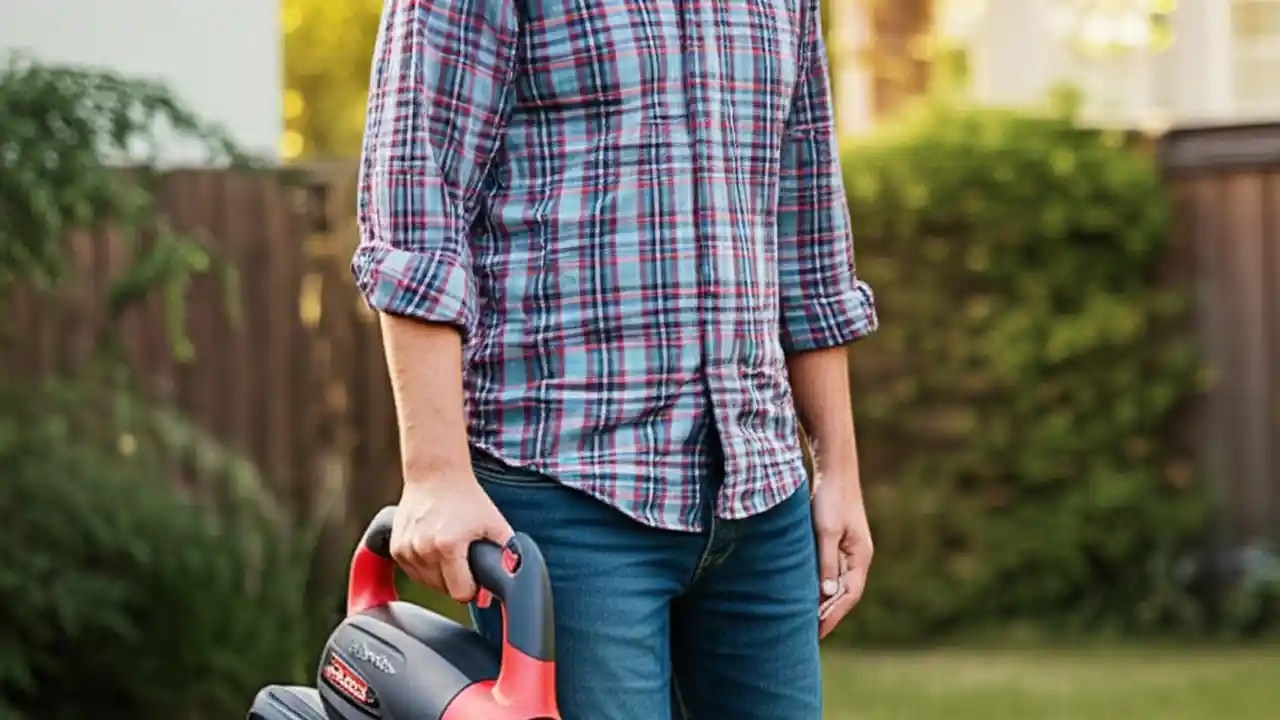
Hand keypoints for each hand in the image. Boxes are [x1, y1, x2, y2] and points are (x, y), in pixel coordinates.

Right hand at [390, 473, 513, 602]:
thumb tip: (511, 579)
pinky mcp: (396, 548)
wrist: (436, 474)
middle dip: (456, 581)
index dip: (472, 589)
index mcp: (448, 546)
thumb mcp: (495, 523)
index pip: (460, 592)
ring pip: (426, 583)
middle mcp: (423, 549)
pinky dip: (424, 568)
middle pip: (443, 590)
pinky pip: (412, 573)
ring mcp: (406, 549)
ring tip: (449, 551)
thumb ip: (508, 553)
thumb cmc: (466, 498)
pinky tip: (434, 549)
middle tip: (464, 560)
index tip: (475, 578)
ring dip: (439, 576)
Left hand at [812, 471, 872, 638]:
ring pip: (837, 583)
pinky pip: (830, 571)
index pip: (849, 594)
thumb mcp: (825, 531)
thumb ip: (825, 562)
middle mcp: (858, 556)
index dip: (834, 615)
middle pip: (845, 593)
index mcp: (861, 556)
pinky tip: (806, 593)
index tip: (818, 632)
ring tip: (806, 621)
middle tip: (809, 635)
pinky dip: (820, 585)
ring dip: (824, 602)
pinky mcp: (836, 541)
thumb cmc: (830, 498)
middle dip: (829, 614)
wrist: (833, 469)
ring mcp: (848, 549)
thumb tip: (825, 594)